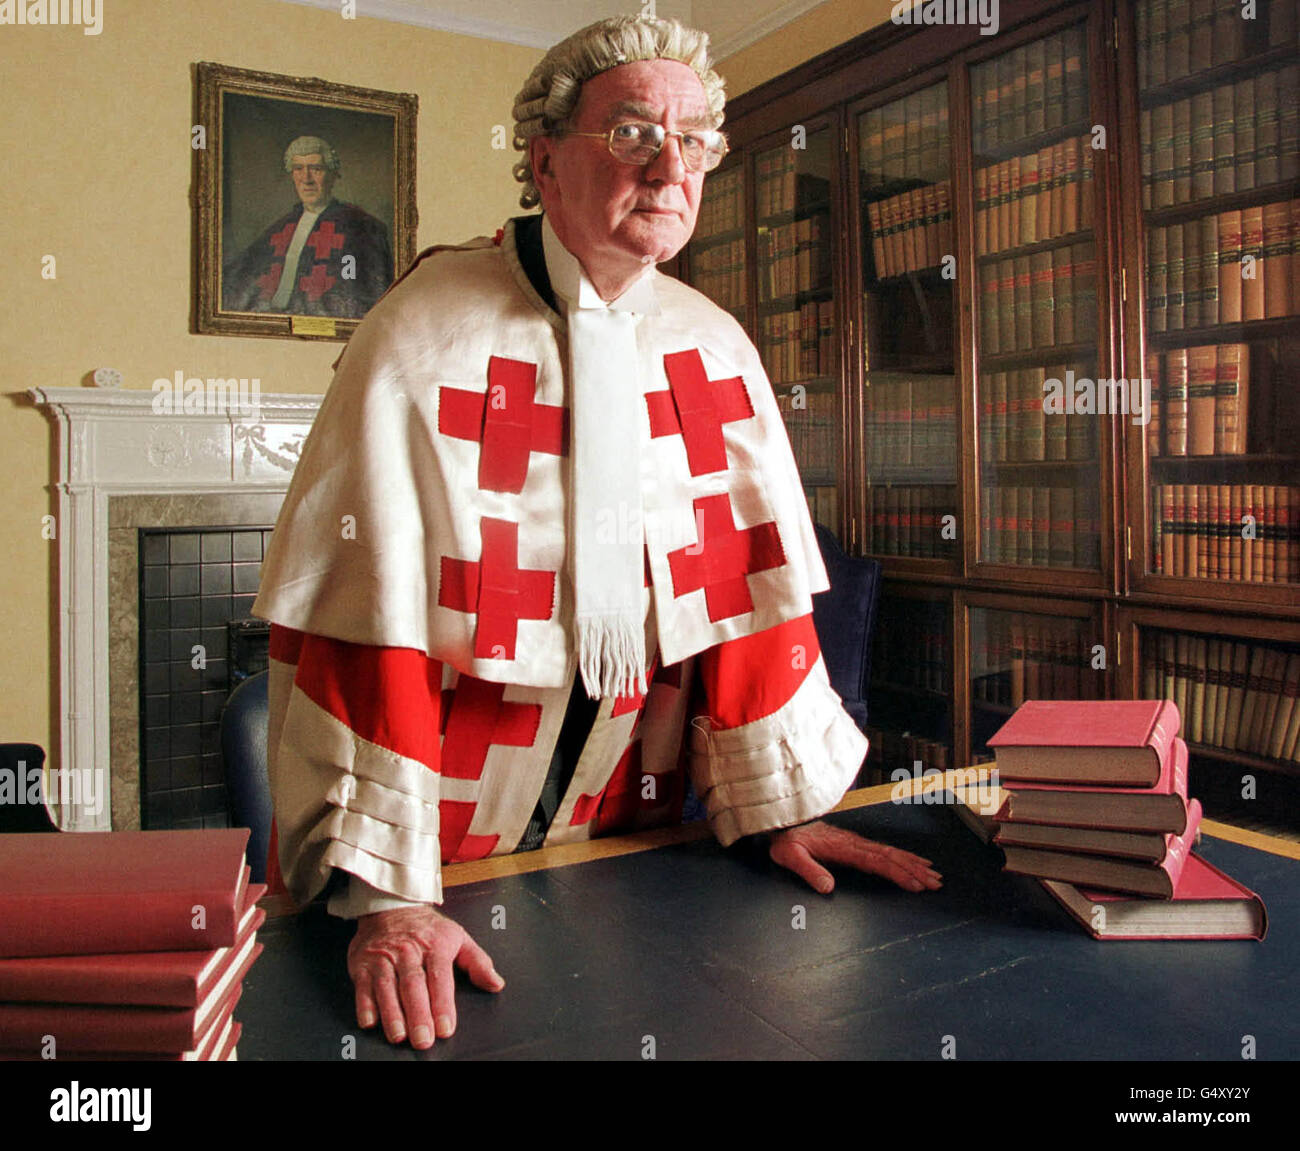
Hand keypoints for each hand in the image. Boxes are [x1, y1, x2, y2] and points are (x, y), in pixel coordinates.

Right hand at [347, 905, 503, 1049]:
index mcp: (434, 945)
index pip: (439, 976)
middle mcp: (408, 951)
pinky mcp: (362, 963)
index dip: (442, 1003)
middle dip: (418, 1013)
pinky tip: (369, 1022)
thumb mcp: (458, 938)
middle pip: (413, 984)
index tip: (445, 1027)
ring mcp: (383, 957)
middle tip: (424, 1039)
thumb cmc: (428, 930)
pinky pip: (363, 985)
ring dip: (392, 1013)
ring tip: (399, 1036)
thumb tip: (496, 984)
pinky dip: (364, 1004)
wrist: (392, 907)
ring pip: (387, 986)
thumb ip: (478, 962)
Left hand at [768, 820, 942, 895]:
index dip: (898, 873)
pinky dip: (903, 856)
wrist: (784, 821)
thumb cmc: (786, 840)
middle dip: (915, 870)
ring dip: (913, 864)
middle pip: (891, 857)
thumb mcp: (790, 856)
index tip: (916, 884)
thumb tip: (828, 888)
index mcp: (844, 848)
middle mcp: (854, 843)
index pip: (877, 862)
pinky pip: (885, 850)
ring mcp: (856, 842)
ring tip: (933, 875)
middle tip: (935, 883)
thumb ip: (809, 871)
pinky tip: (913, 861)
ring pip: (891, 852)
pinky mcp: (855, 844)